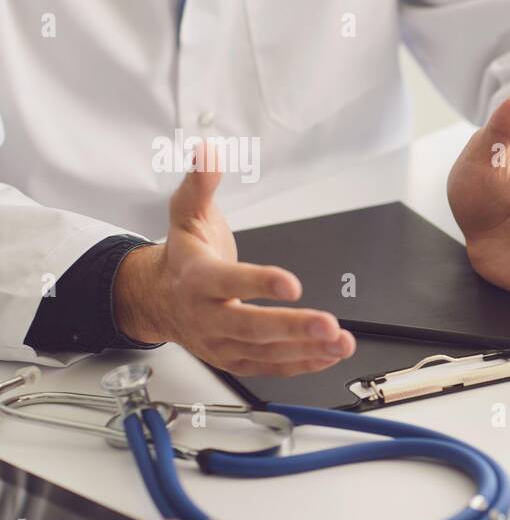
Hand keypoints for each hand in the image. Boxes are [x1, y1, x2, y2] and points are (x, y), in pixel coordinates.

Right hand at [113, 142, 354, 375]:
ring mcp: (220, 342)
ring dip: (307, 349)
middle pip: (249, 326)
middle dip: (292, 327)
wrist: (157, 298)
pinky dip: (302, 363)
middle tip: (329, 323)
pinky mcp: (234, 359)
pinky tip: (329, 355)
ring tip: (342, 342)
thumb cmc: (183, 256)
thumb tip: (208, 152)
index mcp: (197, 278)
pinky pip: (270, 367)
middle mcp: (207, 315)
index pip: (228, 282)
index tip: (292, 284)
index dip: (259, 284)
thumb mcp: (187, 213)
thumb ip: (201, 183)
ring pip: (265, 351)